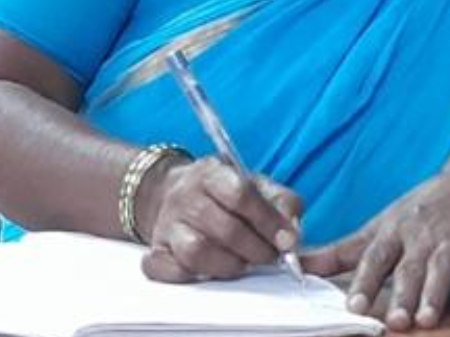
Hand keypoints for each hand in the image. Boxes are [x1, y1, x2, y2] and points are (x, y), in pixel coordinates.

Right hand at [141, 157, 301, 282]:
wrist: (176, 194)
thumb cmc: (224, 194)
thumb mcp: (258, 186)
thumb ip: (283, 205)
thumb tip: (294, 235)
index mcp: (212, 173)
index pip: (240, 194)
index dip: (268, 221)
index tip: (287, 241)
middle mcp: (185, 196)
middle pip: (224, 228)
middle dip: (256, 249)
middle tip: (270, 257)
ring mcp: (167, 226)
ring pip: (197, 253)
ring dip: (228, 265)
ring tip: (241, 263)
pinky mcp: (155, 253)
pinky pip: (170, 272)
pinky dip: (192, 277)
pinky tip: (209, 271)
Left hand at [302, 159, 449, 330]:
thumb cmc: (424, 209)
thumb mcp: (382, 223)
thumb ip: (342, 251)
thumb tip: (297, 263)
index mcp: (394, 231)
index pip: (375, 256)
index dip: (364, 280)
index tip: (353, 304)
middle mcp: (422, 234)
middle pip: (410, 267)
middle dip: (401, 293)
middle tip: (394, 322)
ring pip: (443, 267)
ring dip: (434, 293)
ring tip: (426, 319)